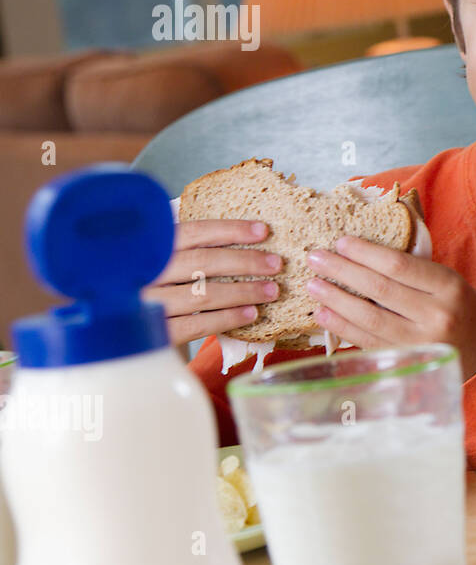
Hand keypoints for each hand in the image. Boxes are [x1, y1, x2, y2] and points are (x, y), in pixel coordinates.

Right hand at [143, 219, 281, 343]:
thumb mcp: (157, 263)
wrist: (110, 333)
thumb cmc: (147, 288)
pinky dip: (227, 318)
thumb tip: (246, 239)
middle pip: (202, 262)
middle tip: (276, 264)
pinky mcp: (151, 334)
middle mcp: (142, 273)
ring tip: (271, 291)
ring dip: (243, 291)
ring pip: (203, 294)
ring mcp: (144, 304)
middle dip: (245, 261)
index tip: (263, 231)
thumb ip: (185, 251)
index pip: (194, 232)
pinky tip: (250, 314)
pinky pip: (196, 324)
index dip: (231, 230)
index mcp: (146, 247)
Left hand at [304, 236, 475, 379]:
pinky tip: (324, 314)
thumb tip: (360, 255)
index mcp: (448, 287)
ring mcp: (420, 343)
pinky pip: (368, 341)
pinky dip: (342, 327)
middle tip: (316, 258)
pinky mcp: (406, 361)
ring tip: (313, 284)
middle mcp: (435, 316)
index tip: (341, 241)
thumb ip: (413, 271)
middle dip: (342, 271)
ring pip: (369, 317)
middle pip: (379, 289)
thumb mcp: (448, 281)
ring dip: (336, 300)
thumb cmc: (462, 308)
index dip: (365, 252)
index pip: (398, 265)